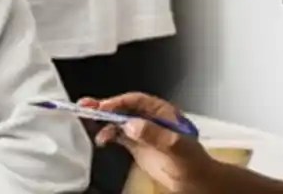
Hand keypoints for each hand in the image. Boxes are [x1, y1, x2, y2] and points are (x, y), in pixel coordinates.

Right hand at [79, 94, 215, 193]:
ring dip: (103, 120)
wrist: (195, 181)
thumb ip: (154, 134)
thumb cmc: (193, 161)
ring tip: (88, 122)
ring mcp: (142, 131)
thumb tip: (132, 125)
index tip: (104, 107)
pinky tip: (101, 139)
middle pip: (124, 108)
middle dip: (105, 106)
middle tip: (86, 106)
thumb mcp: (175, 145)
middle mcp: (150, 118)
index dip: (119, 102)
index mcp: (162, 111)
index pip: (136, 101)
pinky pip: (118, 134)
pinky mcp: (136, 144)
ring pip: (118, 120)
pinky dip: (108, 135)